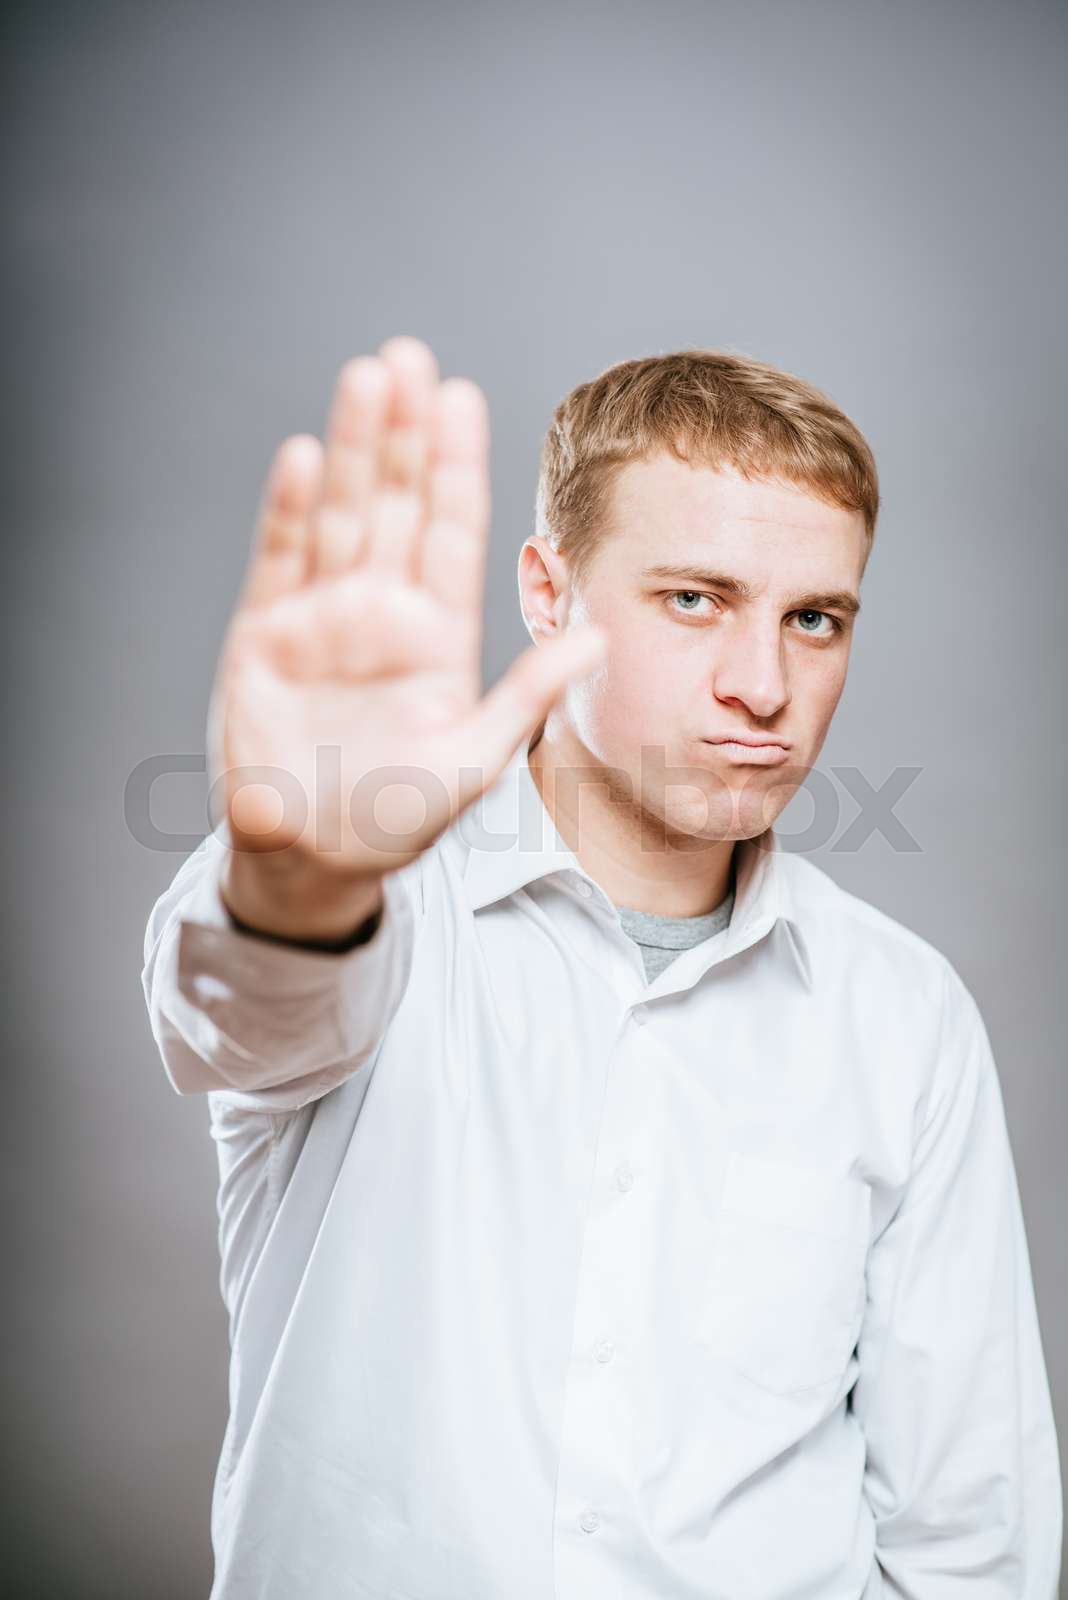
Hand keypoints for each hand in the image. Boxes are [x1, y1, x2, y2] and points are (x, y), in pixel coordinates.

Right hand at [207, 336, 604, 932]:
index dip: (456, 465)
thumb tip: (599, 636)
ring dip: (355, 449)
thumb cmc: (398, 817)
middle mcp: (382, 612)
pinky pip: (280, 561)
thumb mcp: (475, 759)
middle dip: (405, 433)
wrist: (315, 860)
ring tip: (366, 379)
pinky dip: (291, 511)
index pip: (451, 532)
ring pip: (343, 515)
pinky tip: (307, 457)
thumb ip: (528, 693)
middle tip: (410, 355)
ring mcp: (322, 619)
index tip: (463, 398)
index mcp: (438, 635)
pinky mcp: (263, 636)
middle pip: (397, 505)